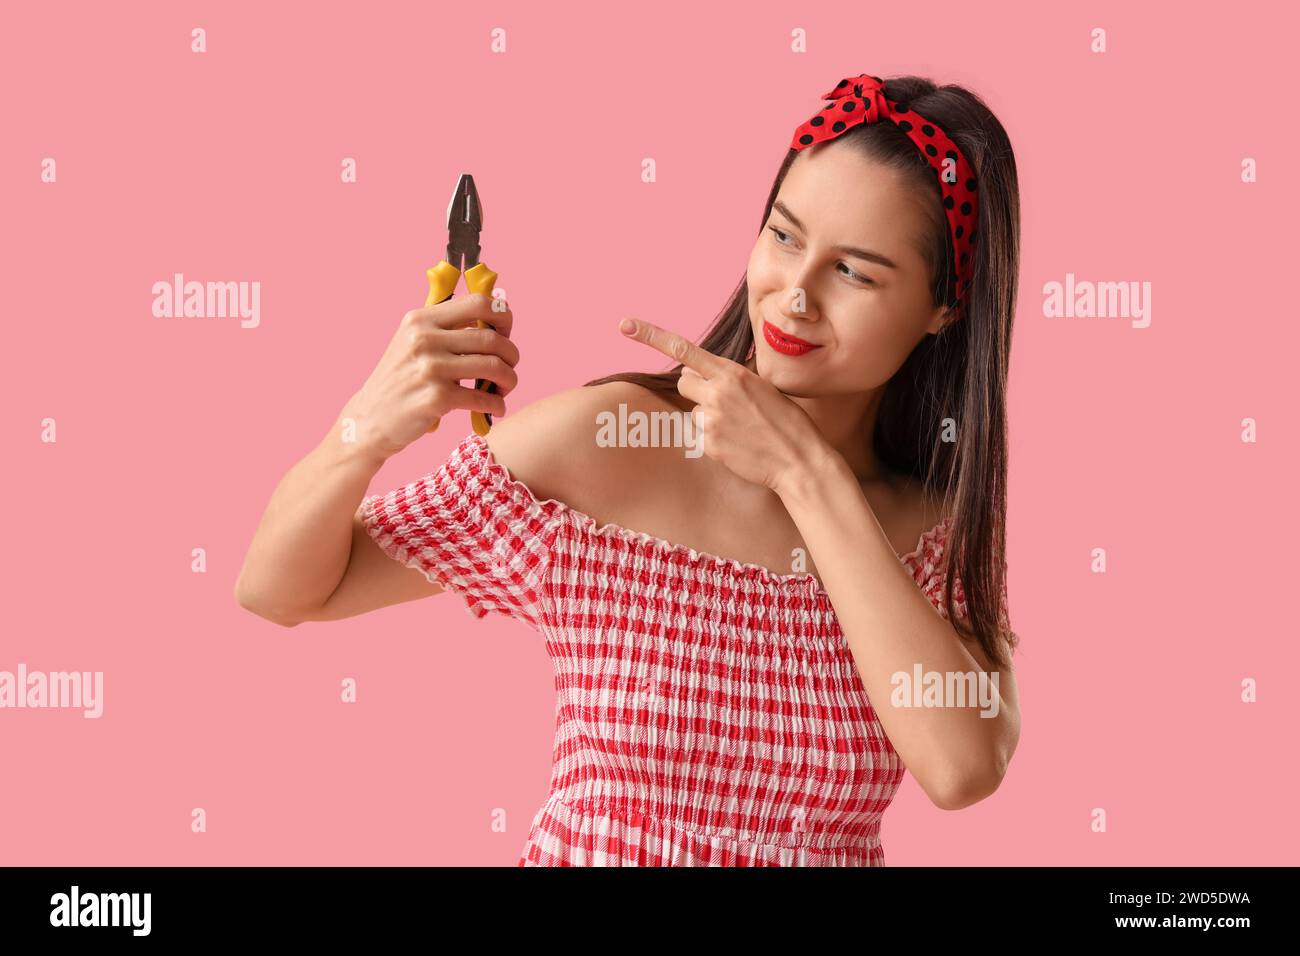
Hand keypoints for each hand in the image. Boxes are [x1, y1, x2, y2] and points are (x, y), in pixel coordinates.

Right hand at [342, 294, 517, 461]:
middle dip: (511, 355)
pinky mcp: (436, 398)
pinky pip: (483, 398)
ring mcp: (430, 368)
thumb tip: (496, 313)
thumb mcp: (412, 341)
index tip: (505, 334)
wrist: (371, 419)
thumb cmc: (401, 380)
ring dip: (509, 380)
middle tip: (509, 368)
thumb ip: (447, 327)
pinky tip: (495, 408)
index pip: (479, 303)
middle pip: (492, 339)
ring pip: (494, 367)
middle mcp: (424, 339)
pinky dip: (497, 404)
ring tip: (504, 389)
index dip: (503, 318)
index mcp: (421, 319)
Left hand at [619, 317, 828, 492]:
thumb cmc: (786, 421)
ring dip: (708, 414)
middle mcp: (717, 392)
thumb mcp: (762, 386)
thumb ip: (731, 377)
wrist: (798, 458)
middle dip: (695, 387)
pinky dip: (714, 437)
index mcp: (731, 372)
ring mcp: (710, 419)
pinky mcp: (708, 443)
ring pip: (693, 409)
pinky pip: (699, 434)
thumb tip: (704, 374)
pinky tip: (738, 442)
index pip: (683, 349)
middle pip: (682, 380)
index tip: (625, 326)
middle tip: (720, 399)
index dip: (650, 335)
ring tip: (739, 425)